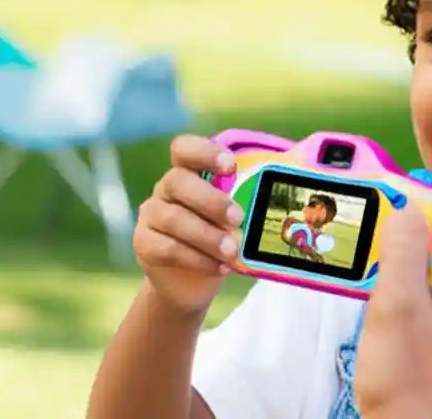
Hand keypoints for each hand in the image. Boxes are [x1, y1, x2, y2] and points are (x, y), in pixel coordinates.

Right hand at [133, 134, 244, 314]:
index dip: (204, 152)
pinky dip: (197, 259)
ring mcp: (151, 216)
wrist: (190, 282)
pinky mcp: (144, 245)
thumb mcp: (234, 218)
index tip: (231, 166)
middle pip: (177, 181)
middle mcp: (165, 189)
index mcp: (187, 173)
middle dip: (211, 200)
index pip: (183, 149)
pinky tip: (219, 267)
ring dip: (207, 235)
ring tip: (233, 251)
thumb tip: (287, 178)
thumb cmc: (219, 238)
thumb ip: (250, 199)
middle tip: (238, 218)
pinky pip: (167, 248)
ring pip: (172, 218)